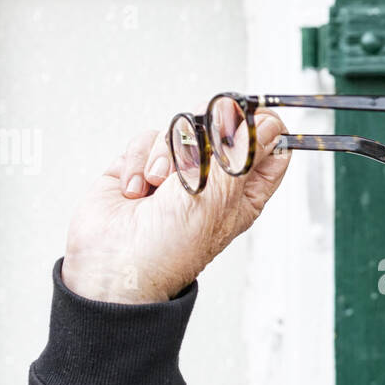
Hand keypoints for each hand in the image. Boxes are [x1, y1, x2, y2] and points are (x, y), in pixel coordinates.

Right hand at [61, 106, 290, 302]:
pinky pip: (146, 139)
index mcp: (242, 193)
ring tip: (158, 186)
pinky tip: (135, 191)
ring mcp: (174, 173)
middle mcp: (211, 181)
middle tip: (198, 149)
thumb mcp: (218, 198)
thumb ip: (241, 154)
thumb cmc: (170, 250)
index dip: (263, 128)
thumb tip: (270, 125)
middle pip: (222, 128)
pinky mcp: (140, 167)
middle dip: (206, 135)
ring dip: (167, 155)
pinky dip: (138, 162)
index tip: (251, 117)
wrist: (115, 266)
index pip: (268, 150)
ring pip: (181, 129)